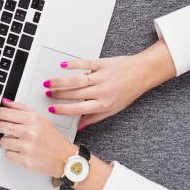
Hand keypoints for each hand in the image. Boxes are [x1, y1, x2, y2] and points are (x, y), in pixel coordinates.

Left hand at [0, 98, 76, 177]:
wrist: (65, 158)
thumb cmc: (52, 138)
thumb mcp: (40, 118)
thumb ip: (21, 108)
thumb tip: (5, 102)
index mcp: (32, 119)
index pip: (5, 113)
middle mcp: (29, 132)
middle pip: (0, 126)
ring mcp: (27, 147)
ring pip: (3, 141)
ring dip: (6, 141)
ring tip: (19, 142)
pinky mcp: (25, 160)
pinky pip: (8, 154)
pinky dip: (11, 152)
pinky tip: (22, 151)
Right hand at [44, 40, 176, 129]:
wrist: (142, 73)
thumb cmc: (128, 91)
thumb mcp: (114, 109)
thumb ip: (95, 117)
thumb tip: (80, 125)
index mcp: (103, 104)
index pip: (78, 108)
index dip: (63, 109)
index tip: (52, 108)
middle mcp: (102, 91)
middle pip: (74, 93)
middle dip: (58, 94)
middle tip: (47, 93)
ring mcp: (102, 77)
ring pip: (76, 80)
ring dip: (60, 81)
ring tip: (49, 82)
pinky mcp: (102, 64)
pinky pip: (85, 64)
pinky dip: (73, 64)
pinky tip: (63, 65)